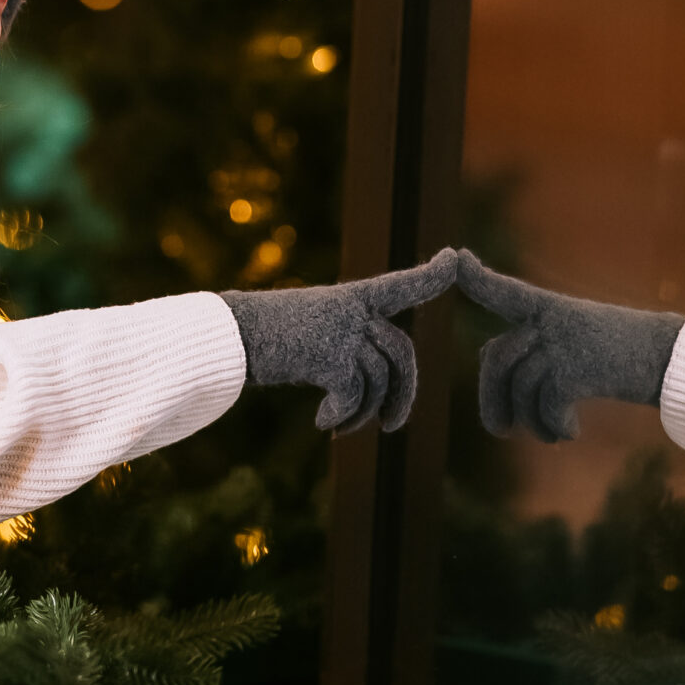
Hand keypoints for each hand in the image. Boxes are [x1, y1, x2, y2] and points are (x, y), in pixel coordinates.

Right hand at [221, 250, 457, 435]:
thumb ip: (352, 345)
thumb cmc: (268, 338)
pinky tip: (323, 424)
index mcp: (353, 298)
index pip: (401, 284)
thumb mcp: (315, 331)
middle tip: (392, 426)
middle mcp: (354, 310)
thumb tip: (382, 394)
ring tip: (342, 427)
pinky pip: (354, 395)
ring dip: (365, 413)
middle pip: (402, 353)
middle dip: (403, 395)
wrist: (230, 337)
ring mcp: (344, 330)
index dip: (431, 275)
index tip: (454, 257)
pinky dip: (342, 416)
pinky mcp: (330, 356)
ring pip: (380, 380)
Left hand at [456, 250, 682, 440]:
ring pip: (521, 388)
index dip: (476, 278)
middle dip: (492, 400)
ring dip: (533, 421)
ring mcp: (561, 342)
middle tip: (500, 429)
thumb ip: (532, 345)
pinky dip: (554, 426)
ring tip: (553, 432)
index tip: (456, 259)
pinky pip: (546, 403)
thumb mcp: (574, 339)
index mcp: (548, 308)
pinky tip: (570, 431)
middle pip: (496, 359)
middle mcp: (549, 320)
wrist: (669, 358)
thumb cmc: (621, 353)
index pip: (504, 290)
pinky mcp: (576, 367)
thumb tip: (487, 364)